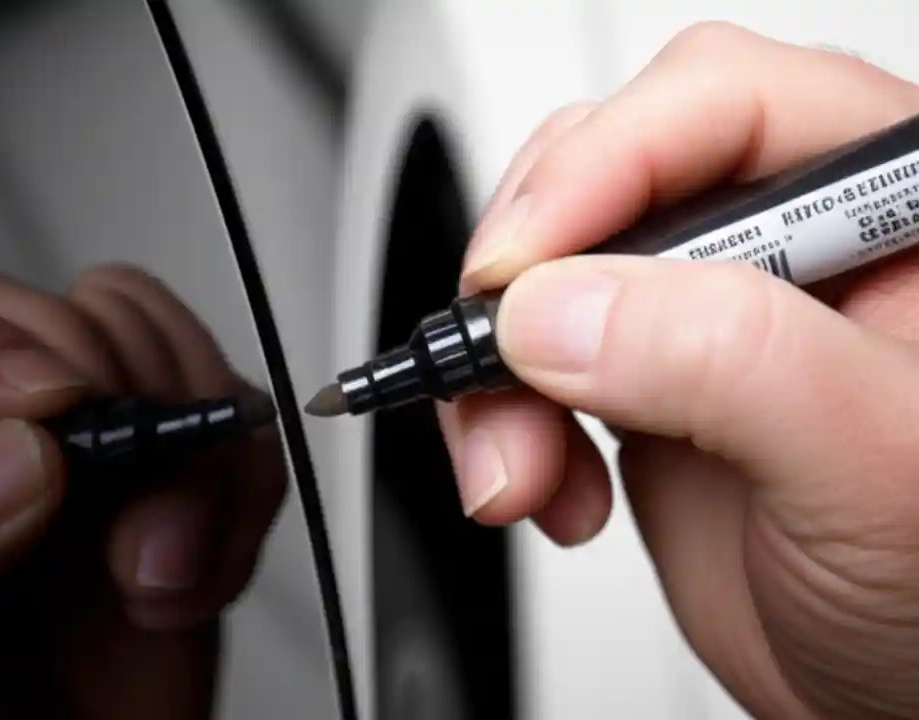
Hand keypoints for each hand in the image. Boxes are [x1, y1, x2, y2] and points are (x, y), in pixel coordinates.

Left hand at [0, 265, 285, 717]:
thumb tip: (9, 458)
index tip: (51, 409)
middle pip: (46, 317)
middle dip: (110, 402)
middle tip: (119, 522)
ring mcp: (85, 461)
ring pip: (147, 342)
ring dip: (186, 446)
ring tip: (154, 573)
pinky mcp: (174, 486)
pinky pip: (231, 421)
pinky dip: (242, 488)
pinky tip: (198, 577)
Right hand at [444, 23, 918, 717]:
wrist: (899, 701)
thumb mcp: (870, 460)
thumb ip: (724, 358)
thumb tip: (557, 307)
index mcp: (889, 210)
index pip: (725, 104)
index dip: (607, 163)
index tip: (521, 267)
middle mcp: (789, 245)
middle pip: (610, 173)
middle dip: (529, 279)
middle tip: (502, 361)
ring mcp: (707, 316)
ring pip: (548, 271)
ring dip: (496, 370)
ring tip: (518, 467)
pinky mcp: (644, 384)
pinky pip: (529, 356)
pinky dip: (498, 417)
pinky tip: (543, 483)